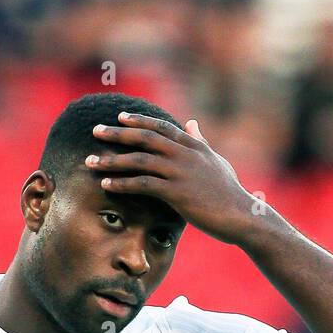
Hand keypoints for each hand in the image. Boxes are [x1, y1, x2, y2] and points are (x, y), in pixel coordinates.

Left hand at [85, 111, 256, 243]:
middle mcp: (184, 153)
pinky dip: (122, 183)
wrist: (242, 215)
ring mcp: (180, 172)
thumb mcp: (215, 160)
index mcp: (192, 145)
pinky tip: (105, 185)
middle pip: (144, 138)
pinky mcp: (176, 193)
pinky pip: (142, 185)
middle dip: (117, 134)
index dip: (138, 120)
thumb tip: (192, 122)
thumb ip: (200, 140)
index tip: (118, 117)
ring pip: (139, 160)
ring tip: (90, 161)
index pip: (160, 127)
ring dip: (111, 160)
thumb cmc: (229, 191)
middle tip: (95, 131)